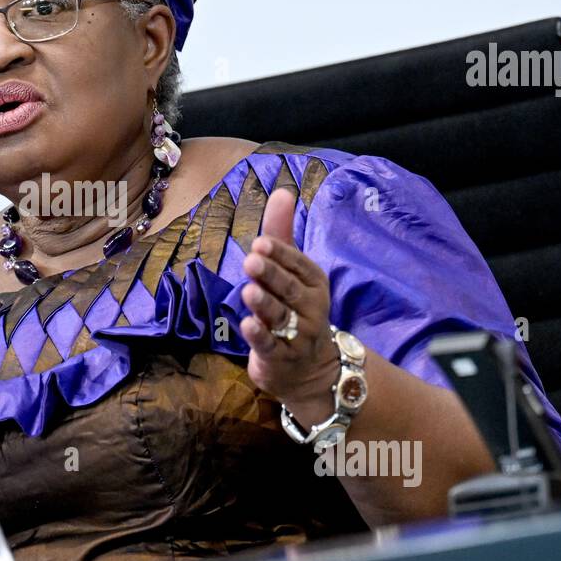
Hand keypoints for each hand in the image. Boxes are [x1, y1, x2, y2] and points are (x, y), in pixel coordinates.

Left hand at [239, 187, 339, 426]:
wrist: (309, 369)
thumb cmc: (294, 308)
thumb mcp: (290, 272)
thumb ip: (282, 234)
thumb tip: (281, 191)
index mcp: (314, 283)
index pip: (300, 265)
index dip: (281, 254)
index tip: (261, 242)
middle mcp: (310, 308)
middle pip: (289, 289)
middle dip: (272, 275)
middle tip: (251, 260)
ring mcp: (297, 335)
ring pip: (279, 316)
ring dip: (264, 303)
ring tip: (249, 290)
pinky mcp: (280, 358)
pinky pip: (270, 345)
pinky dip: (259, 335)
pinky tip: (246, 324)